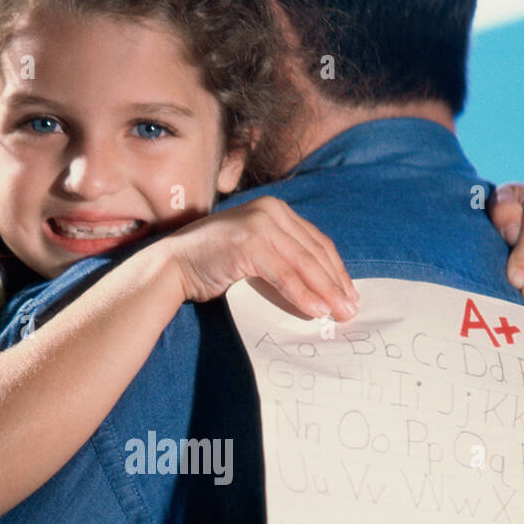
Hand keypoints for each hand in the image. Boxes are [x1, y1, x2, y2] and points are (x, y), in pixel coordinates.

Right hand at [160, 196, 359, 319]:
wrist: (172, 265)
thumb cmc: (212, 264)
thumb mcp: (254, 253)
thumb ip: (282, 258)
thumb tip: (319, 287)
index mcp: (276, 210)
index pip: (316, 242)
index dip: (336, 270)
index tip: (348, 294)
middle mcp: (271, 210)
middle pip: (315, 251)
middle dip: (336, 283)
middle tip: (351, 309)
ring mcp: (259, 224)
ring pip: (304, 263)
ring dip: (325, 291)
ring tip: (339, 314)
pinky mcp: (249, 242)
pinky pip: (284, 274)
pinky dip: (302, 294)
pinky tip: (315, 310)